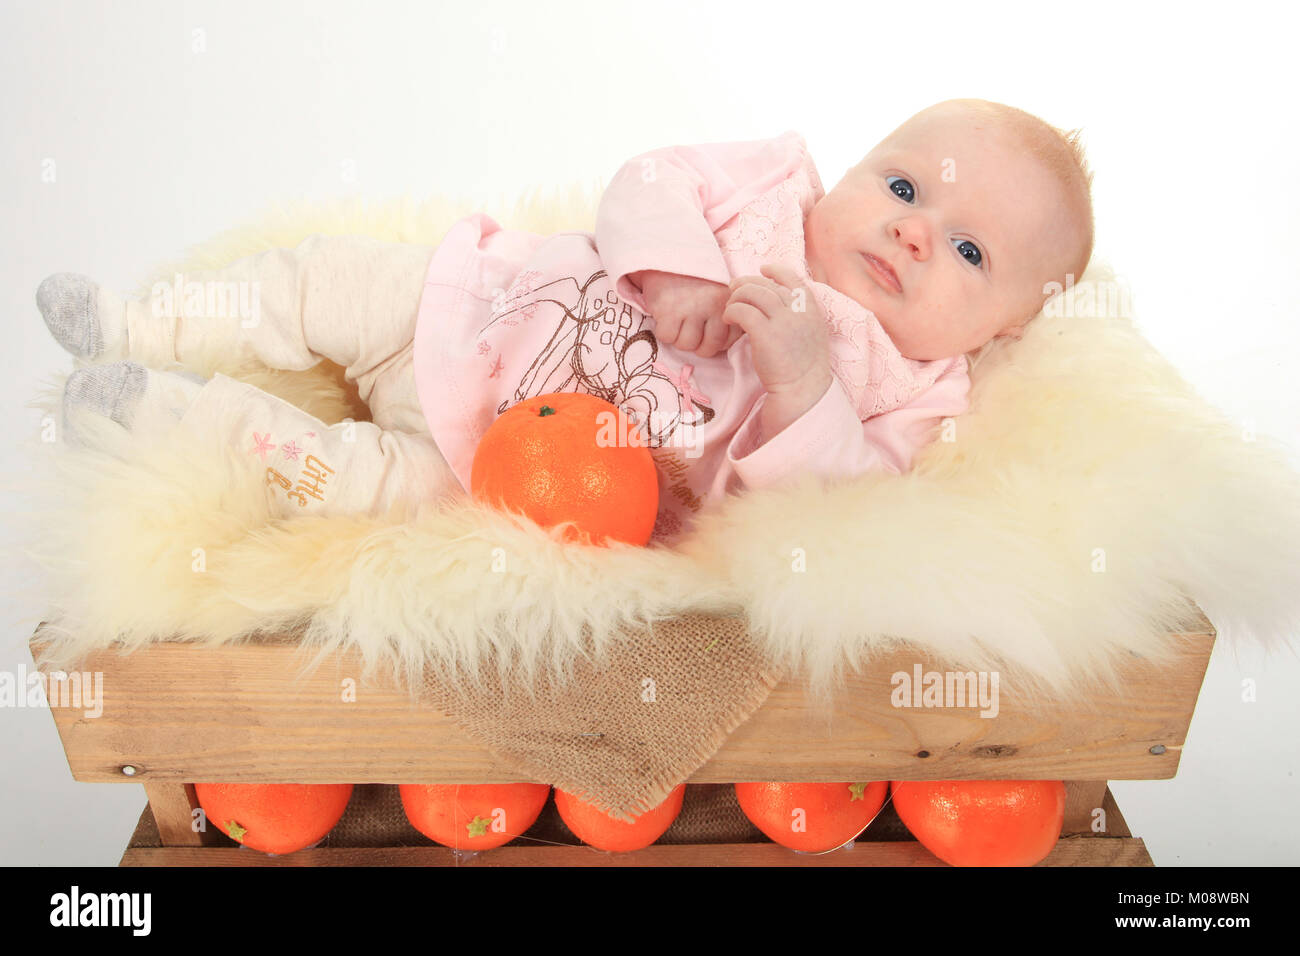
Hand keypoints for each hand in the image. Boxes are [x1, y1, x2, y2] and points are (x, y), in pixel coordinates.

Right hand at [634, 270, 744, 357]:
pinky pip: (667, 337)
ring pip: (686, 345)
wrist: (668, 257)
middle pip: (708, 349)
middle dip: (697, 345)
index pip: (728, 341)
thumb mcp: (719, 293)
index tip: (706, 331)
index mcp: (728, 302)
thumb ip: (728, 315)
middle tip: (690, 329)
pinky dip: (664, 332)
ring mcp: (690, 307)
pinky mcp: (668, 308)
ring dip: (679, 338)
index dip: (715, 342)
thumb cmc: (695, 282)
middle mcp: (712, 304)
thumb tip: (726, 345)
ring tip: (678, 321)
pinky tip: (665, 318)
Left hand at [723, 263, 831, 397]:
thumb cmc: (802, 367)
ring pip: (752, 293)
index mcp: (811, 308)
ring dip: (737, 297)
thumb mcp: (810, 333)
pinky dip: (731, 311)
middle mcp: (799, 310)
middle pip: (766, 284)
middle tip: (733, 289)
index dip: (775, 270)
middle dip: (746, 283)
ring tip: (730, 308)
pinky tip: (728, 320)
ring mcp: (783, 321)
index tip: (762, 270)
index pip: (793, 278)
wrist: (803, 390)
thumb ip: (798, 314)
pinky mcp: (765, 334)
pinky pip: (742, 311)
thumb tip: (774, 298)